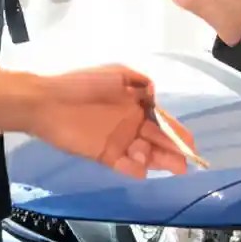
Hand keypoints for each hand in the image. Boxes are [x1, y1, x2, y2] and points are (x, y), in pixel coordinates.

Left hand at [29, 65, 191, 178]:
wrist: (49, 101)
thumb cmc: (82, 84)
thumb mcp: (116, 72)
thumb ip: (139, 81)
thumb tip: (155, 94)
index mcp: (135, 105)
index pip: (162, 122)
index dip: (177, 133)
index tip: (191, 145)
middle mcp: (130, 125)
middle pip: (157, 141)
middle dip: (174, 152)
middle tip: (187, 162)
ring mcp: (118, 141)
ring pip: (145, 155)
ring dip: (157, 160)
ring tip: (170, 165)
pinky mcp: (104, 155)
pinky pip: (125, 165)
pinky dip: (135, 168)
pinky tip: (142, 169)